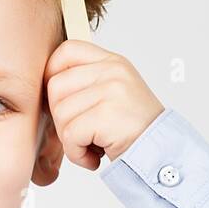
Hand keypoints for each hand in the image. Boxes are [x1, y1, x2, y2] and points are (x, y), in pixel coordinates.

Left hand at [42, 40, 165, 169]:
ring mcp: (111, 91)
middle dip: (60, 117)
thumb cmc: (133, 130)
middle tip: (80, 132)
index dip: (51, 74)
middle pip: (55, 86)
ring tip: (92, 145)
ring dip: (70, 140)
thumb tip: (46, 86)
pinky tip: (94, 156)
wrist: (162, 155)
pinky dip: (77, 154)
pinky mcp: (107, 115)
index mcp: (112, 62)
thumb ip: (86, 83)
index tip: (58, 100)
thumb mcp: (114, 94)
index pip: (67, 50)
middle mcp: (113, 71)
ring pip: (60, 113)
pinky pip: (70, 134)